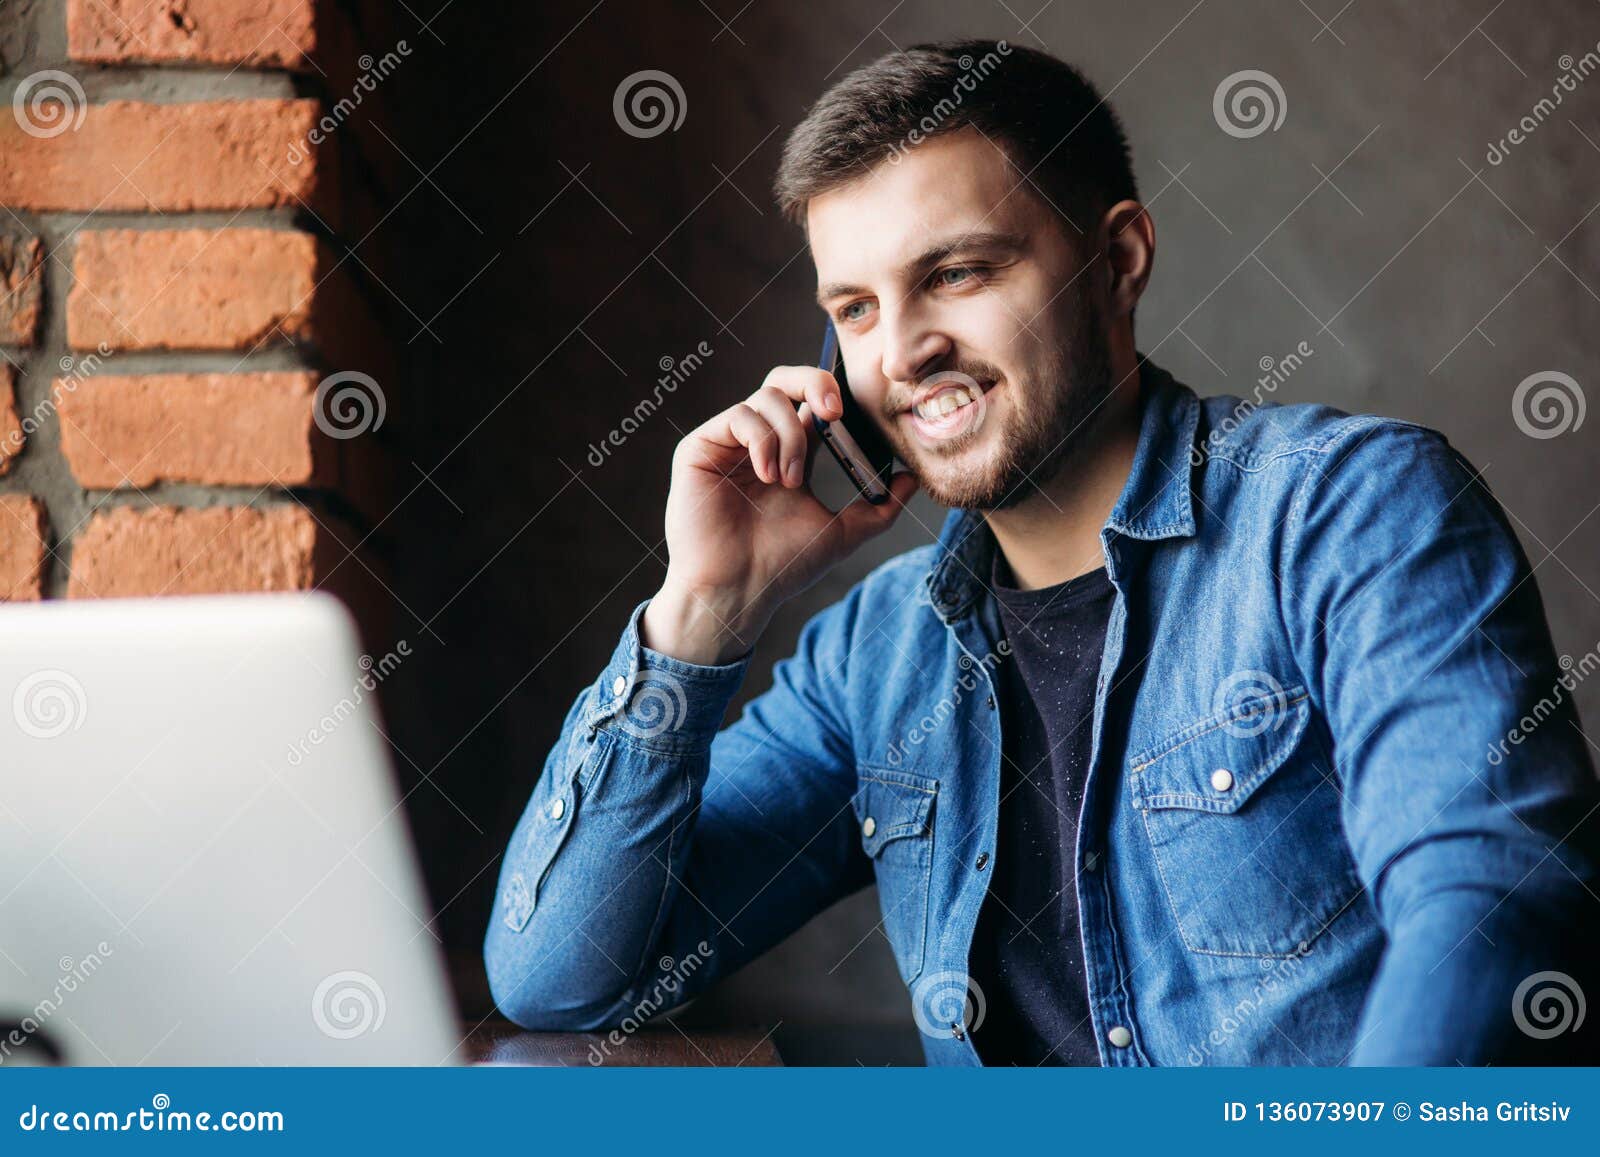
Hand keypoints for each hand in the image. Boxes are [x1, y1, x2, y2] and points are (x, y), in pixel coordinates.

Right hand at [641, 366, 917, 664]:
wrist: (738, 591)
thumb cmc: (782, 566)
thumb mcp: (842, 533)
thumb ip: (880, 508)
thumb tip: (913, 479)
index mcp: (790, 453)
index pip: (811, 402)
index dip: (833, 394)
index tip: (854, 412)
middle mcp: (758, 441)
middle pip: (784, 380)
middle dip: (814, 382)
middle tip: (834, 411)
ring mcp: (728, 443)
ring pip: (766, 398)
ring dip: (789, 436)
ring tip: (789, 481)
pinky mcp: (700, 447)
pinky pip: (738, 416)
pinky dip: (762, 440)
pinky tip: (767, 476)